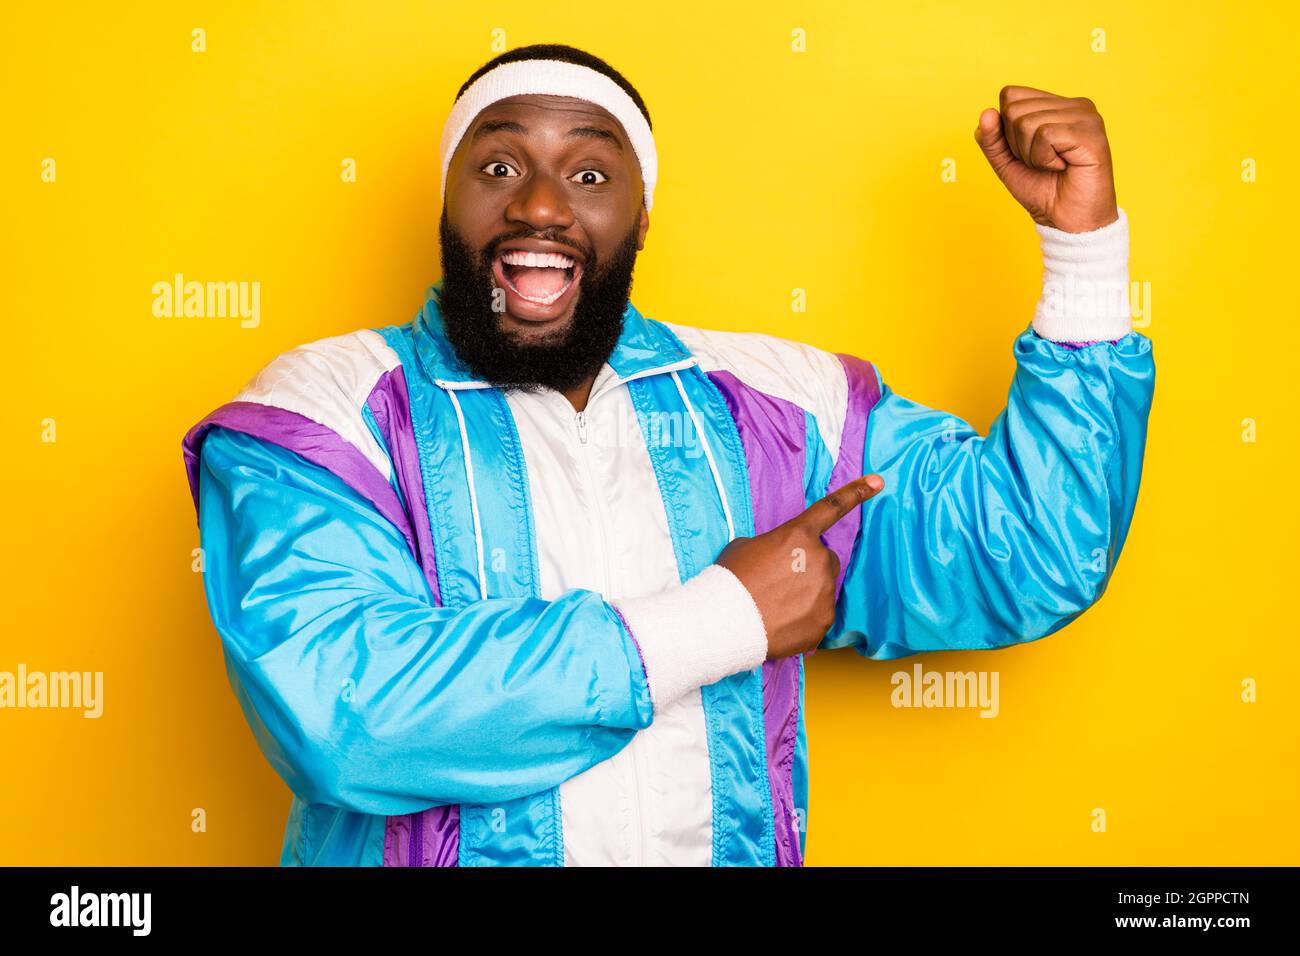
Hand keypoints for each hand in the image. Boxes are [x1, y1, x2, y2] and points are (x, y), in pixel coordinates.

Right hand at [716, 474, 884, 658]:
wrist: (726, 622)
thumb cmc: (730, 579)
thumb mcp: (746, 547)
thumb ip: (772, 546)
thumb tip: (778, 558)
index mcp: (798, 535)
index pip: (831, 508)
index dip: (856, 493)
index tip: (878, 482)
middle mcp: (819, 559)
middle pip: (825, 558)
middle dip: (809, 567)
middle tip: (781, 582)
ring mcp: (825, 591)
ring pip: (822, 588)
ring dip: (806, 593)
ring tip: (776, 605)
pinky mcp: (825, 620)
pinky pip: (819, 614)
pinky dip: (804, 617)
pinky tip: (782, 621)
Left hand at [974, 85, 1117, 232]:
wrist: (1067, 221)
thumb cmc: (1043, 191)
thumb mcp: (1007, 163)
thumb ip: (992, 139)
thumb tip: (986, 114)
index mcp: (1056, 105)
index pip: (1010, 95)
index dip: (1005, 129)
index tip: (1028, 152)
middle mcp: (1074, 104)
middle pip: (1014, 108)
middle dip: (1017, 144)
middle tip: (1042, 162)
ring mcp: (1085, 115)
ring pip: (1027, 122)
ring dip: (1030, 155)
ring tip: (1053, 165)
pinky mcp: (1090, 132)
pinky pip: (1044, 135)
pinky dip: (1043, 159)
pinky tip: (1062, 167)